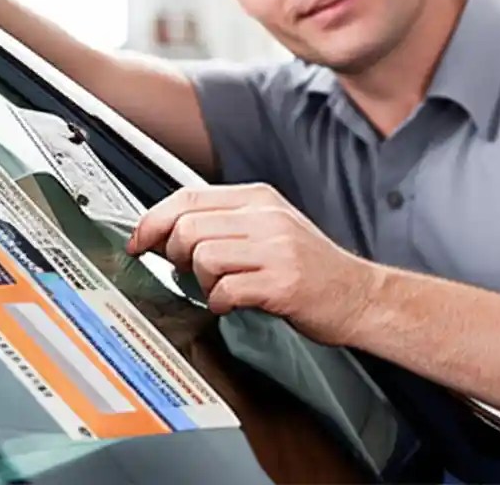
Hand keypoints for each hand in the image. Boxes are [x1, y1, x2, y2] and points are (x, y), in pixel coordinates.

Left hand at [127, 183, 382, 345]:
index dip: (152, 220)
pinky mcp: (283, 283)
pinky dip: (219, 302)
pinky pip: (225, 290)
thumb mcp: (268, 229)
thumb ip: (221, 224)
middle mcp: (266, 217)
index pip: (187, 196)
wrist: (361, 296)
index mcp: (258, 198)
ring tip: (220, 287)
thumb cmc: (310, 268)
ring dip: (200, 281)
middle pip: (187, 226)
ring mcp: (277, 248)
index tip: (138, 241)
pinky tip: (233, 304)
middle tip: (188, 271)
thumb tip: (161, 232)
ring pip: (202, 256)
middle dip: (174, 254)